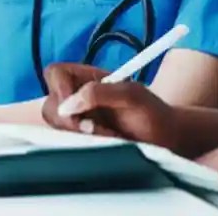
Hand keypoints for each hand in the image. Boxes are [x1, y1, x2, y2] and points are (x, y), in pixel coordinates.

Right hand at [41, 63, 178, 149]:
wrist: (167, 138)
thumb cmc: (153, 112)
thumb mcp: (132, 95)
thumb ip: (100, 93)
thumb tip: (69, 104)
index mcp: (87, 77)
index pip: (55, 73)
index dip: (57, 87)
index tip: (72, 106)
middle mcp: (78, 96)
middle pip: (50, 103)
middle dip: (68, 119)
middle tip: (91, 128)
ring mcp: (79, 119)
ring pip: (57, 125)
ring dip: (78, 133)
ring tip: (105, 135)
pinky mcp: (82, 138)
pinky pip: (68, 141)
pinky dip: (83, 144)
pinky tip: (104, 142)